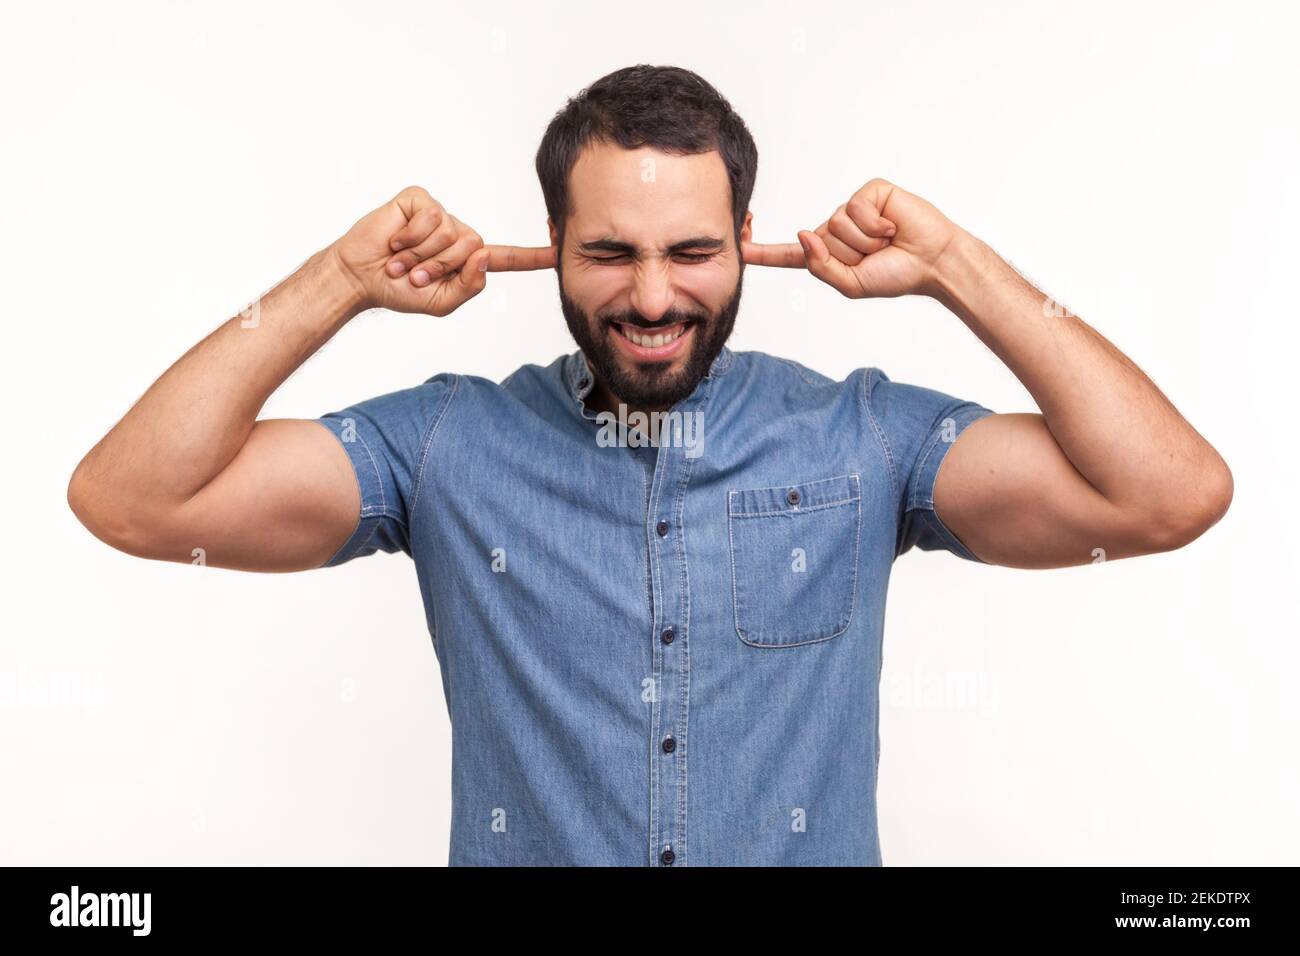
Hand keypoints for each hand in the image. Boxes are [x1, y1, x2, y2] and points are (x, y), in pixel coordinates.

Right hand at [330, 185, 555, 315]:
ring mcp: (440, 215)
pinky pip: (430, 219)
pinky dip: (410, 237)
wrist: (361, 277)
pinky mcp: (419, 200)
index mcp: (468, 261)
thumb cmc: (398, 290)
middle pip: (472, 248)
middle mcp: (458, 234)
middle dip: (439, 268)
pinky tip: (395, 241)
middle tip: (413, 274)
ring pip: (450, 235)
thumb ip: (468, 286)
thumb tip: (483, 252)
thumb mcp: (440, 302)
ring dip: (421, 256)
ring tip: (401, 260)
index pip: (507, 259)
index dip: (533, 257)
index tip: (560, 250)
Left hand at [743, 178, 962, 298]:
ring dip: (865, 241)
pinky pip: (855, 208)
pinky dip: (875, 224)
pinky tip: (892, 227)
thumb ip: (821, 267)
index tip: (738, 247)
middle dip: (850, 254)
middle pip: (818, 241)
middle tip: (878, 256)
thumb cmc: (896, 275)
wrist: (933, 262)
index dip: (763, 253)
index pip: (788, 254)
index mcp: (828, 254)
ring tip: (887, 242)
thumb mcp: (851, 284)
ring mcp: (852, 208)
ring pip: (836, 225)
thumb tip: (803, 234)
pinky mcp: (870, 192)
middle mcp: (835, 229)